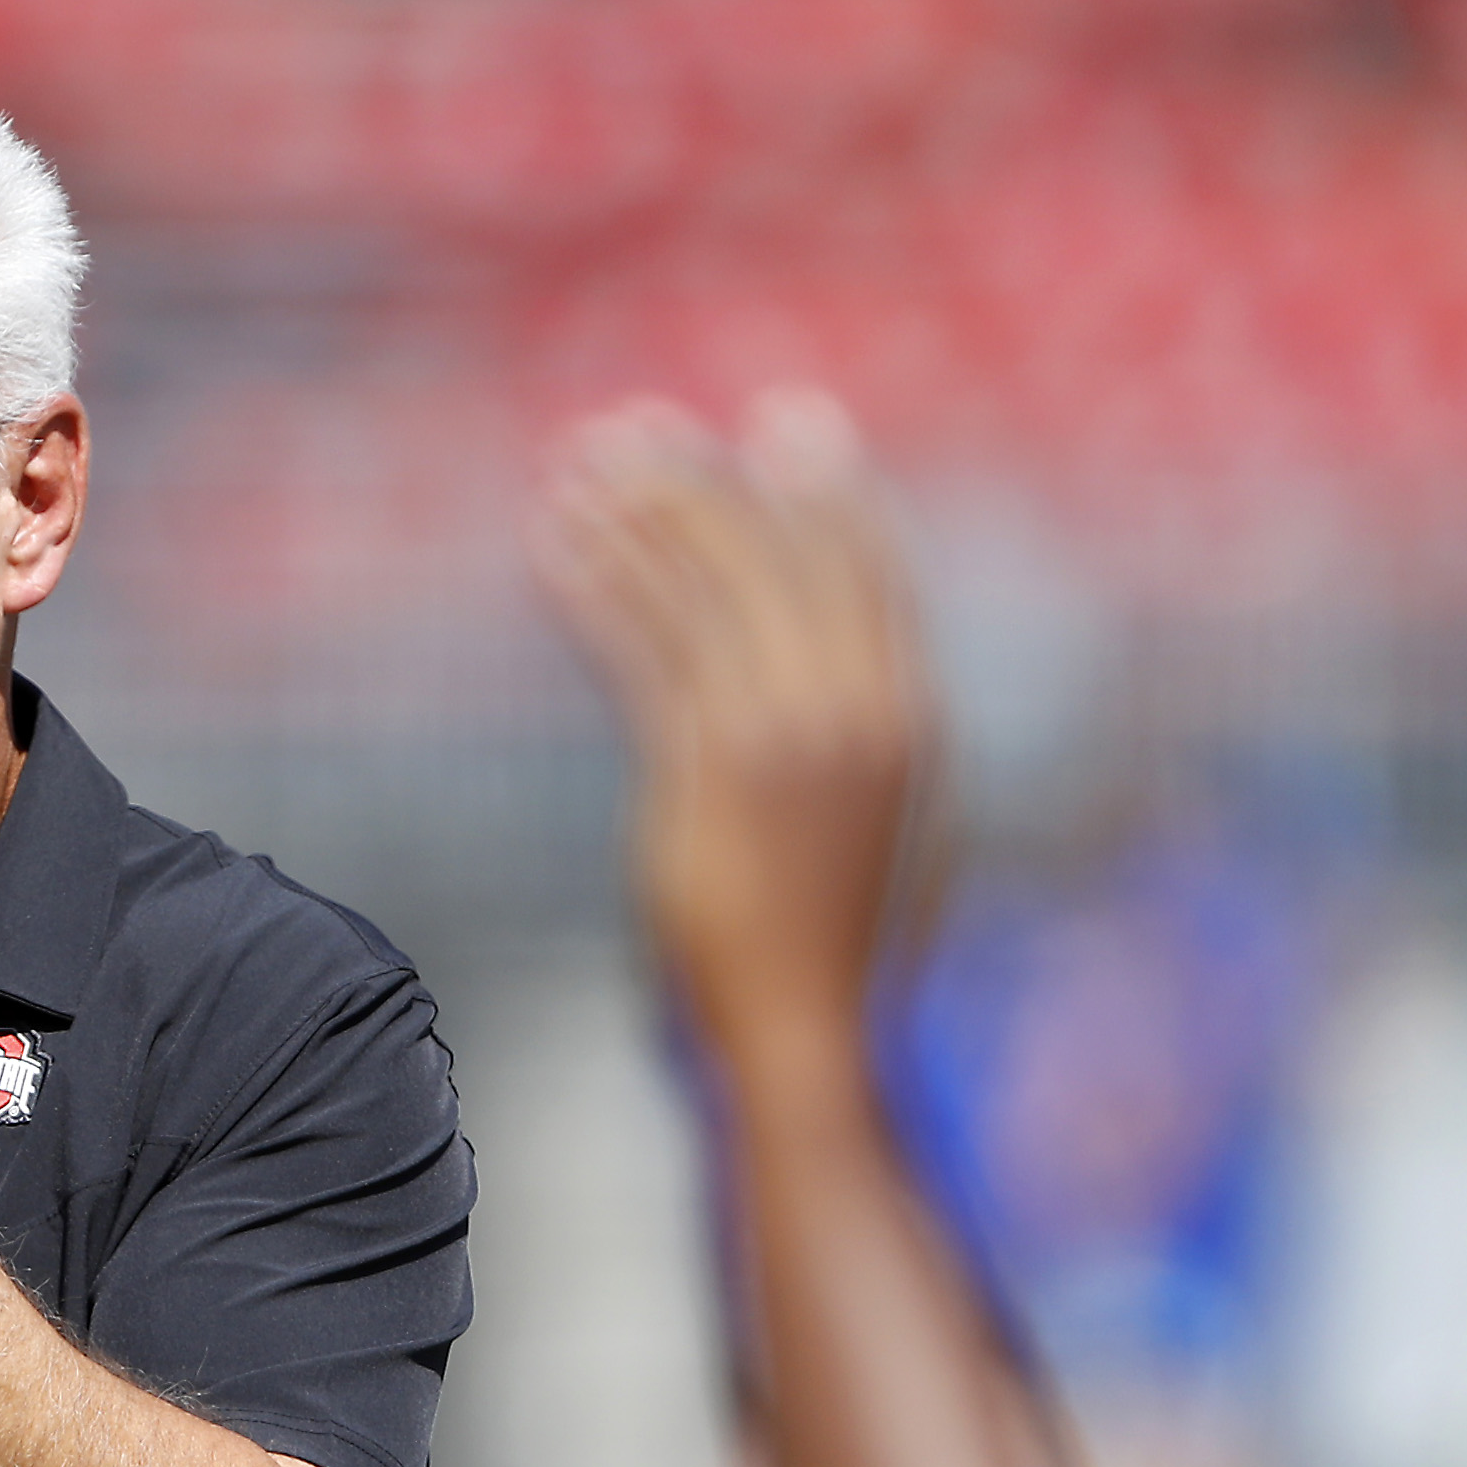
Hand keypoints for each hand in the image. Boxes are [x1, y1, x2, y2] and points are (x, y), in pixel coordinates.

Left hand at [532, 390, 933, 1093]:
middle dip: (702, 483)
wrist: (814, 1042)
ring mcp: (784, 734)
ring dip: (635, 519)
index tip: (788, 424)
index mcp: (911, 718)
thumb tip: (853, 709)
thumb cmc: (842, 959)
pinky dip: (597, 586)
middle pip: (776, 555)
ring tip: (579, 469)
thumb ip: (872, 760)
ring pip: (703, 587)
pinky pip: (644, 646)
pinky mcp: (709, 767)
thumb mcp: (886, 841)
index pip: (870, 570)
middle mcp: (857, 709)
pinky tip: (555, 546)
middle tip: (640, 427)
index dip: (827, 489)